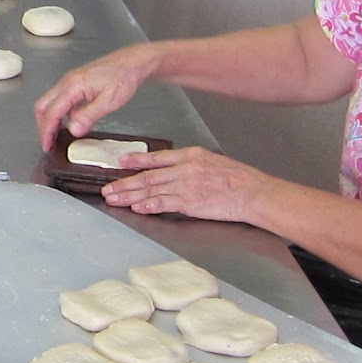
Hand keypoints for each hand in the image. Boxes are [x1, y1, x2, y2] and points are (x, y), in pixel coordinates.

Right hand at [34, 44, 157, 149]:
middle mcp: (68, 81)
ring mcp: (71, 81)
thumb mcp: (109, 101)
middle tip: (48, 141)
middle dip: (43, 126)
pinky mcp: (76, 82)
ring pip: (50, 102)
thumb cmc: (124, 76)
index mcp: (73, 86)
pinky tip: (69, 122)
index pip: (51, 112)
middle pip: (43, 106)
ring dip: (50, 120)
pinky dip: (59, 113)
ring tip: (56, 135)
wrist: (133, 62)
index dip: (47, 131)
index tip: (47, 144)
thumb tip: (73, 130)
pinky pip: (60, 99)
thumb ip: (88, 116)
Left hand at [101, 146, 269, 222]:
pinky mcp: (190, 203)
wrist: (253, 192)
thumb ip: (191, 164)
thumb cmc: (239, 178)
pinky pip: (164, 204)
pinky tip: (136, 207)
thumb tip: (173, 170)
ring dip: (129, 195)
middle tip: (108, 188)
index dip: (137, 160)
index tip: (122, 162)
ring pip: (151, 190)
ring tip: (114, 199)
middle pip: (148, 176)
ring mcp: (186, 186)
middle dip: (124, 183)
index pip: (157, 157)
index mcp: (191, 155)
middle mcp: (185, 169)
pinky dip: (148, 205)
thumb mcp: (213, 160)